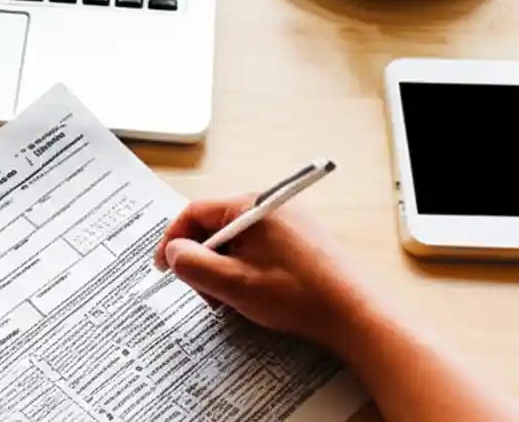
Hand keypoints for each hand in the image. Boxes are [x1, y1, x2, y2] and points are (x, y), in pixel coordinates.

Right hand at [152, 197, 374, 351]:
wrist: (353, 313)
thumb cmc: (298, 295)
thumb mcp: (232, 283)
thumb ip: (193, 264)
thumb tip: (174, 252)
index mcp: (250, 206)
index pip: (194, 213)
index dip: (173, 241)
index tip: (164, 266)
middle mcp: (268, 205)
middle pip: (214, 227)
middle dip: (202, 260)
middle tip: (205, 292)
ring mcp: (286, 220)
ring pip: (235, 241)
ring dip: (224, 269)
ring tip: (233, 298)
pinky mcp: (298, 238)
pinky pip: (256, 247)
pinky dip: (244, 269)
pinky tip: (254, 294)